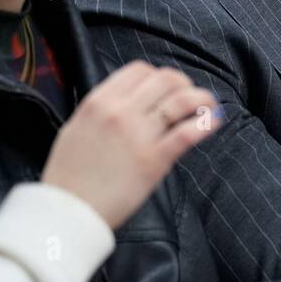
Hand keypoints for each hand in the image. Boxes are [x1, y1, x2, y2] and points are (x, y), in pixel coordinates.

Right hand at [42, 61, 220, 227]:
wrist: (67, 210)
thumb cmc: (68, 175)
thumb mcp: (75, 129)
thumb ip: (100, 112)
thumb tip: (122, 103)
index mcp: (99, 101)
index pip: (139, 70)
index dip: (158, 76)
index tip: (165, 88)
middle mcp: (121, 112)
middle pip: (165, 79)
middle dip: (183, 84)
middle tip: (188, 96)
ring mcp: (139, 134)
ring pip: (181, 100)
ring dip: (200, 98)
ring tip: (208, 105)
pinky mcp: (154, 160)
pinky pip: (188, 132)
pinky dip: (205, 123)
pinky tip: (213, 121)